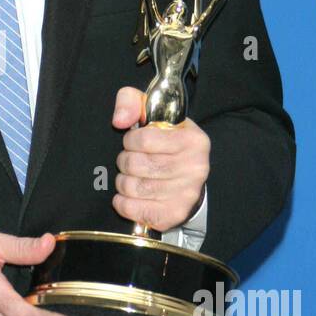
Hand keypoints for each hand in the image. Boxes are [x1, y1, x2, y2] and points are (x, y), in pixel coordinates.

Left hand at [111, 86, 208, 231]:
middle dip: (124, 162)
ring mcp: (187, 193)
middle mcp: (196, 167)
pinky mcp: (175, 214)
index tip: (134, 141)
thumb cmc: (164, 140)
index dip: (130, 140)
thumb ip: (131, 102)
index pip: (144, 139)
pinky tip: (127, 196)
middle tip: (130, 161)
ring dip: (123, 182)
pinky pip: (136, 211)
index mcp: (194, 140)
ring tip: (130, 177)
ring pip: (134, 188)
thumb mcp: (151, 112)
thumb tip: (119, 121)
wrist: (185, 174)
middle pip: (137, 165)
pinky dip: (123, 203)